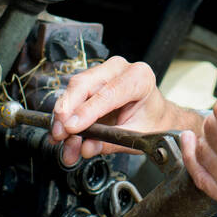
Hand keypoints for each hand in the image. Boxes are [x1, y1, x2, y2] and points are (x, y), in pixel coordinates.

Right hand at [51, 56, 176, 164]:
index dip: (87, 111)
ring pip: (75, 90)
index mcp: (140, 78)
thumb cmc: (151, 121)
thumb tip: (86, 147)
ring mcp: (104, 72)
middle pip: (85, 84)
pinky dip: (65, 117)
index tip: (72, 128)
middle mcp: (120, 69)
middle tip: (59, 135)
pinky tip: (61, 134)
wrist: (156, 115)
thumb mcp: (137, 135)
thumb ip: (112, 142)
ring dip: (63, 118)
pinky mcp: (91, 81)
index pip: (109, 92)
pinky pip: (73, 96)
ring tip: (60, 142)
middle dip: (67, 111)